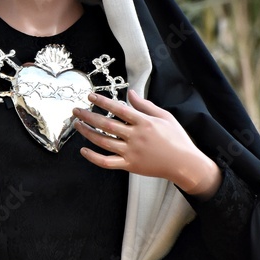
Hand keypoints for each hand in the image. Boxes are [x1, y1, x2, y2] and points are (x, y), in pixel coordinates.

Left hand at [73, 90, 221, 198]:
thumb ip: (145, 105)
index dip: (103, 102)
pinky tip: (83, 150)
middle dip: (88, 116)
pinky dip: (93, 157)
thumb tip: (131, 93)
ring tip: (77, 124)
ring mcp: (131, 152)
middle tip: (75, 110)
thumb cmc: (176, 138)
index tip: (90, 97)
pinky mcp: (129, 165)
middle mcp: (135, 137)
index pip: (118, 109)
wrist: (184, 163)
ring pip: (103, 142)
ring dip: (87, 132)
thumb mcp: (165, 117)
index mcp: (144, 122)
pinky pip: (107, 162)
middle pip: (106, 125)